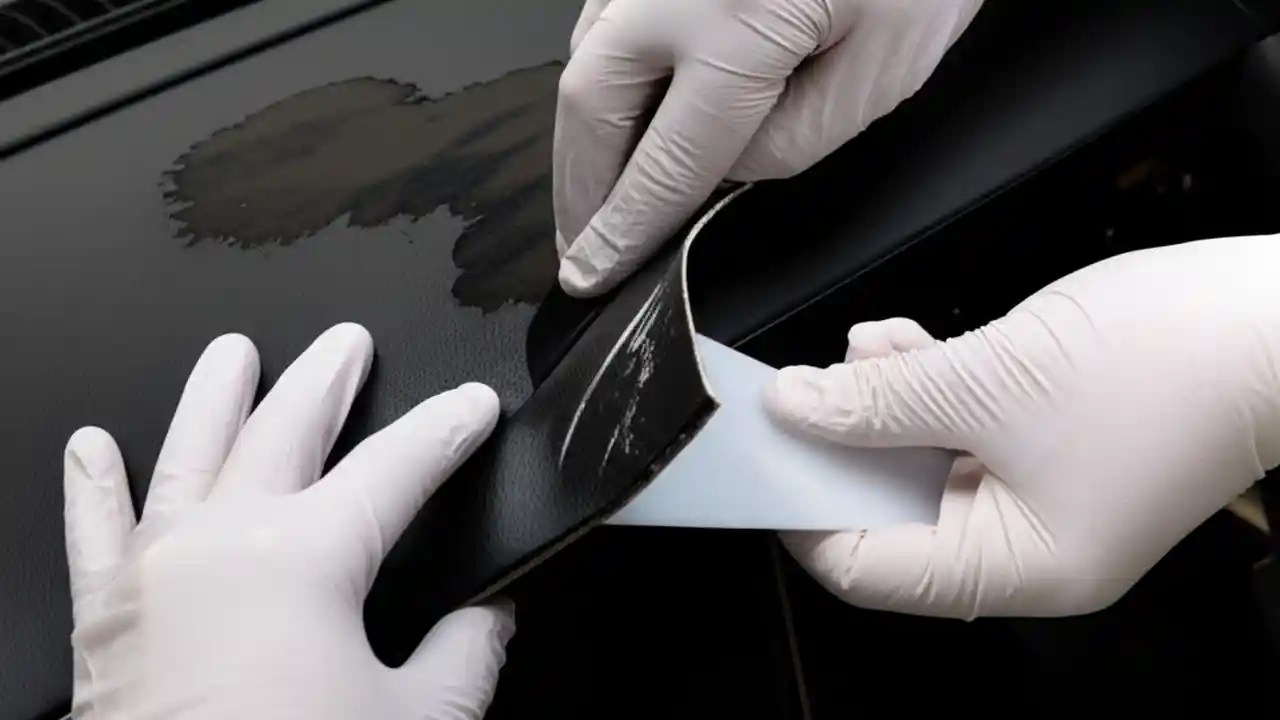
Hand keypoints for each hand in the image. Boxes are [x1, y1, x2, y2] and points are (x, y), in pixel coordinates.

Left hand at [63, 323, 512, 718]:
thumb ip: (465, 658)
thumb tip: (489, 621)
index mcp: (308, 557)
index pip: (400, 466)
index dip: (448, 429)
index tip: (472, 408)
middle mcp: (224, 542)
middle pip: (287, 429)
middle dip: (328, 380)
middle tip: (349, 346)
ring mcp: (155, 571)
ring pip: (187, 450)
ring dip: (215, 394)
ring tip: (234, 352)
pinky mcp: (103, 615)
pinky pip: (90, 529)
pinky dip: (90, 484)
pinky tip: (88, 447)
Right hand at [553, 0, 983, 296]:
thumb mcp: (881, 73)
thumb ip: (790, 143)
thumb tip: (720, 169)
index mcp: (733, 22)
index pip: (663, 160)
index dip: (625, 230)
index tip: (598, 271)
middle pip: (590, 105)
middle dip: (578, 189)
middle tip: (581, 248)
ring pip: (585, 55)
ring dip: (586, 134)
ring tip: (597, 191)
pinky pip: (606, 16)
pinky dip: (604, 74)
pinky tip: (621, 110)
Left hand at [765, 235, 1279, 617]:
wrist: (1278, 314)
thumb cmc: (1174, 362)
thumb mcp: (991, 378)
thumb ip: (879, 400)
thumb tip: (798, 410)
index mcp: (1021, 568)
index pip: (869, 568)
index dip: (804, 510)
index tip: (764, 457)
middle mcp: (1030, 549)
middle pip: (889, 515)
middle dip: (842, 448)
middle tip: (800, 397)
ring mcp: (1041, 499)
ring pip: (920, 466)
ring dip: (880, 407)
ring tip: (862, 356)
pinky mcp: (1048, 450)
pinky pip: (960, 433)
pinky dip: (923, 391)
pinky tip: (902, 348)